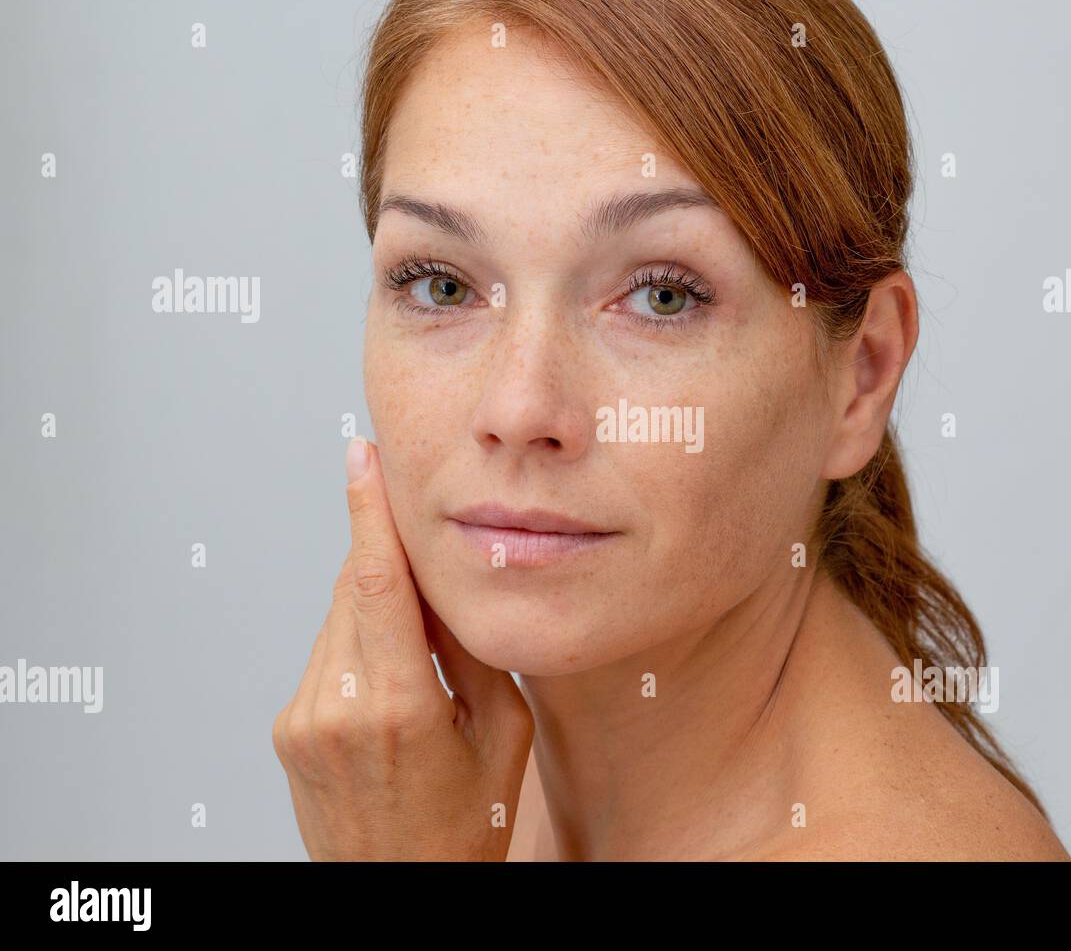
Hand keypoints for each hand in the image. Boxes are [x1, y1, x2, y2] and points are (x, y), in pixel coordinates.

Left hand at [272, 437, 533, 859]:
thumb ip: (473, 651)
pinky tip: (397, 681)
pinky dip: (361, 643)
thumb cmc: (465, 827)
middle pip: (354, 588)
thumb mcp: (502, 736)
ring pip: (339, 618)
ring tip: (425, 650)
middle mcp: (336, 707)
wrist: (395, 894)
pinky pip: (327, 654)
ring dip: (378, 604)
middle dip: (387, 555)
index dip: (368, 511)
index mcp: (399, 707)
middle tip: (426, 541)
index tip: (362, 457)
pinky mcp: (288, 729)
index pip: (375, 582)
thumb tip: (451, 578)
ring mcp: (303, 719)